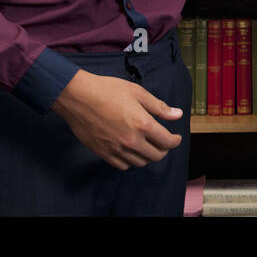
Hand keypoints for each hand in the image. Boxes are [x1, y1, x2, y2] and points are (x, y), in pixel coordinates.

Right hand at [51, 69, 182, 169]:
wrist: (78, 97)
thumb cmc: (108, 90)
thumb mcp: (138, 93)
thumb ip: (159, 107)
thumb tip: (178, 115)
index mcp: (143, 124)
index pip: (167, 142)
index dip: (175, 141)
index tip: (176, 138)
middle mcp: (131, 140)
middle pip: (156, 156)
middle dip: (163, 149)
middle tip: (162, 142)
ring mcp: (116, 149)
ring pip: (140, 163)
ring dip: (147, 156)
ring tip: (147, 145)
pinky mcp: (103, 153)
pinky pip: (122, 166)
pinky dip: (130, 161)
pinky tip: (130, 151)